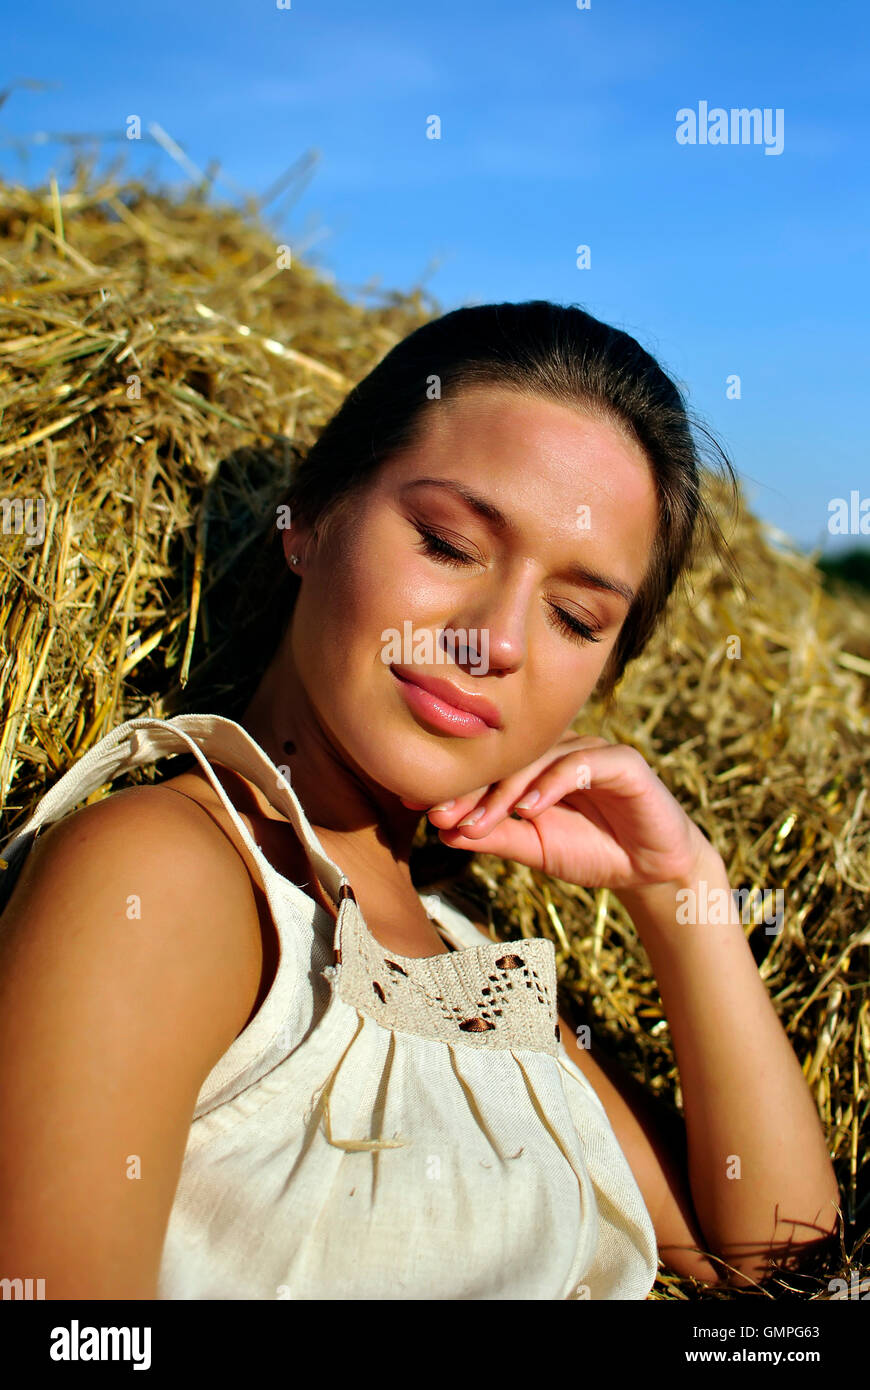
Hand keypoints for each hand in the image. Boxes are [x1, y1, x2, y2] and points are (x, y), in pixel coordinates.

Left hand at [410, 733, 712, 892]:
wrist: (653, 871)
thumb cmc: (593, 852)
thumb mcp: (535, 849)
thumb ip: (496, 837)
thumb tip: (444, 831)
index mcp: (537, 765)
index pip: (491, 768)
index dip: (457, 787)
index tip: (422, 809)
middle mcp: (561, 750)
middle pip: (509, 758)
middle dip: (473, 788)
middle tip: (442, 813)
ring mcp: (593, 751)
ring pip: (540, 758)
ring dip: (507, 790)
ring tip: (483, 820)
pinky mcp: (624, 763)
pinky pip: (582, 764)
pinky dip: (553, 785)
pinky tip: (531, 809)